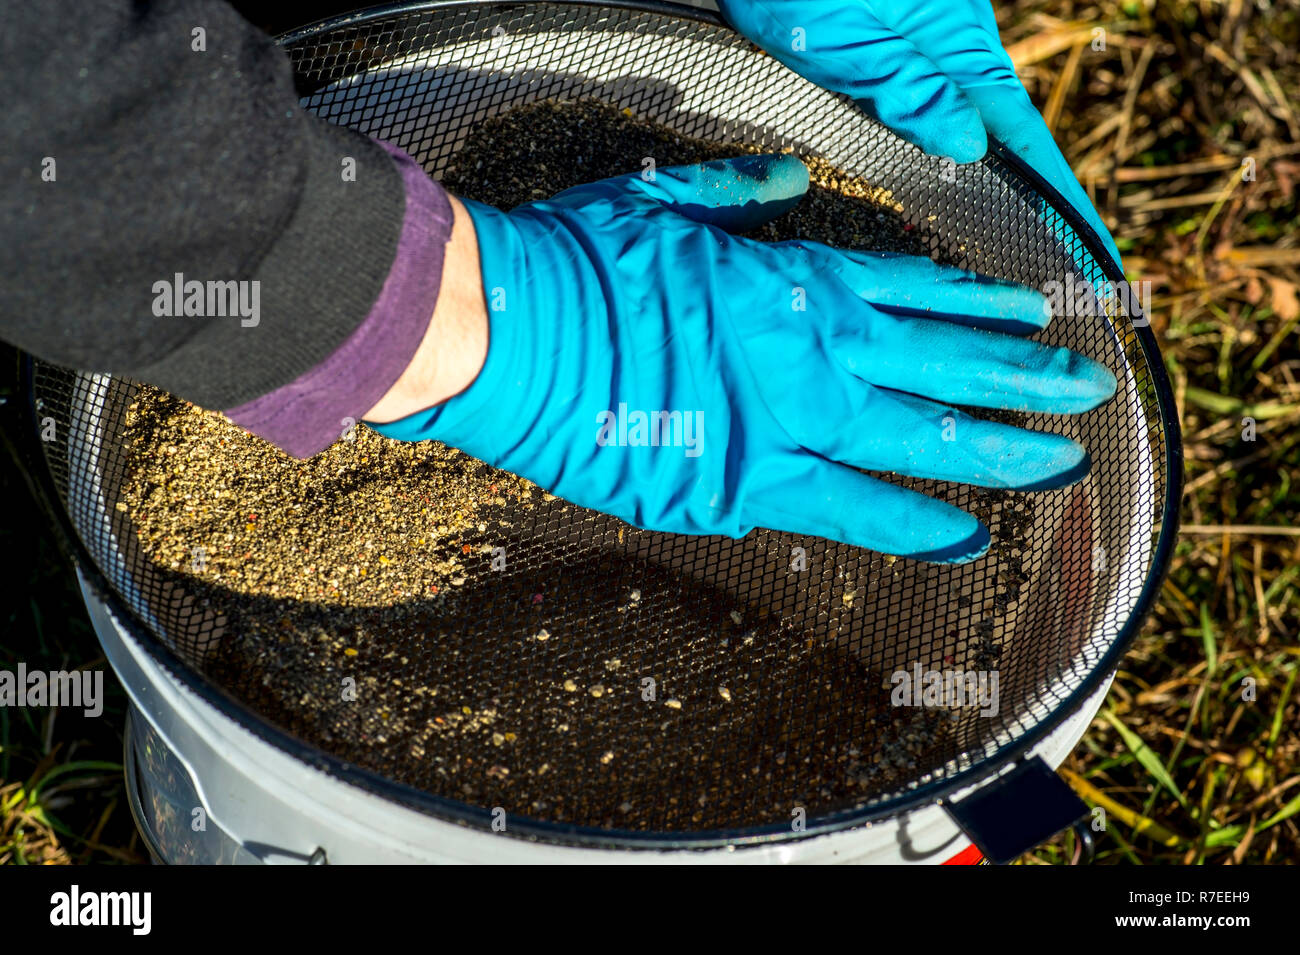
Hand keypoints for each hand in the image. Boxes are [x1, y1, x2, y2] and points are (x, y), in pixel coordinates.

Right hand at [366, 155, 1114, 562]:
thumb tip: (786, 178)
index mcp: (792, 279)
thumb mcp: (664, 199)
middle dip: (1019, 376)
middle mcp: (811, 349)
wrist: (511, 330)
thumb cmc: (580, 260)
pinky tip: (970, 536)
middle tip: (1084, 387)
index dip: (974, 308)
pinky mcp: (746, 483)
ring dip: (997, 446)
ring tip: (1062, 460)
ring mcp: (788, 420)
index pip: (911, 294)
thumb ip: (737, 193)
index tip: (1028, 317)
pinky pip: (850, 508)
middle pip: (940, 365)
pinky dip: (912, 522)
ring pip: (919, 435)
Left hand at [716, 0, 1122, 269]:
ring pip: (980, 119)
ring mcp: (938, 39)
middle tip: (1068, 270)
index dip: (1060, 202)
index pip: (1026, 139)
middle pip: (1013, 133)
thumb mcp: (848, 38)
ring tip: (1029, 240)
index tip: (1095, 259)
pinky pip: (949, 103)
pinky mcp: (909, 36)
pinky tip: (962, 170)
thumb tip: (972, 148)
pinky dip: (964, 143)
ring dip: (1003, 176)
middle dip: (1040, 199)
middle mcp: (961, 42)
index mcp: (961, 46)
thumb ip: (909, 90)